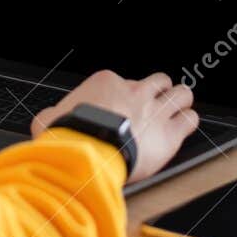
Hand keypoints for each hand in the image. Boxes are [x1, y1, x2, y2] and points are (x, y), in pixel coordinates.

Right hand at [30, 70, 196, 183]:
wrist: (87, 155)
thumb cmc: (68, 137)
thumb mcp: (49, 119)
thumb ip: (53, 115)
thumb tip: (47, 119)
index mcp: (107, 83)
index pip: (124, 82)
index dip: (124, 95)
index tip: (120, 107)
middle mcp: (135, 92)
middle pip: (158, 82)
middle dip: (159, 91)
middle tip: (156, 102)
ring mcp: (155, 111)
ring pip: (180, 94)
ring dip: (179, 100)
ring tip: (178, 107)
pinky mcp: (169, 135)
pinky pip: (190, 120)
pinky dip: (188, 121)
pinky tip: (185, 125)